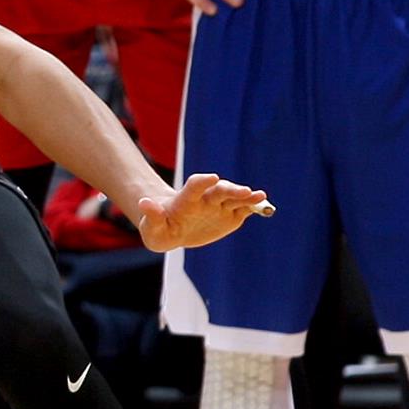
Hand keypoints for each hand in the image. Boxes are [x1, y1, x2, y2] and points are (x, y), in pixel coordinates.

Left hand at [135, 173, 273, 252]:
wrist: (173, 230)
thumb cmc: (159, 228)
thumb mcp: (151, 228)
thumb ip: (151, 216)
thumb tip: (144, 203)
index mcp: (186, 201)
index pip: (194, 186)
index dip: (202, 182)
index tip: (211, 177)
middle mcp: (205, 200)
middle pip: (220, 190)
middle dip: (232, 190)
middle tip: (245, 191)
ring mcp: (219, 207)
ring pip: (235, 198)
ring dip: (247, 196)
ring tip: (260, 196)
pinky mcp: (230, 216)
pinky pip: (243, 210)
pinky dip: (253, 207)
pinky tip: (264, 205)